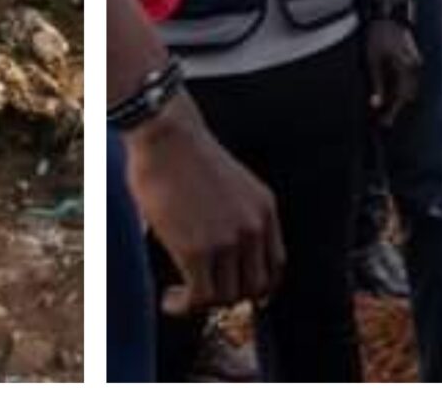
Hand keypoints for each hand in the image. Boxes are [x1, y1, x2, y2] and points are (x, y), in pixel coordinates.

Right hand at [124, 92, 284, 313]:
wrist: (165, 134)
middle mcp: (253, 226)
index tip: (237, 291)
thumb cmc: (184, 151)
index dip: (257, 286)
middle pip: (255, 287)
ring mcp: (227, 240)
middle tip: (203, 293)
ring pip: (227, 297)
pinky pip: (200, 297)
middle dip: (229, 296)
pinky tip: (171, 299)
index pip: (276, 264)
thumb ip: (234, 213)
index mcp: (264, 208)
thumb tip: (217, 245)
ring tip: (181, 297)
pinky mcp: (197, 249)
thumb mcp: (230, 182)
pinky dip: (184, 306)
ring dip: (202, 303)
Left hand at [364, 16, 420, 126]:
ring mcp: (415, 61)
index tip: (384, 124)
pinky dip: (401, 86)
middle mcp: (414, 67)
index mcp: (404, 69)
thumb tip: (375, 104)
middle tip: (383, 117)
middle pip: (408, 95)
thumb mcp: (372, 61)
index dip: (392, 113)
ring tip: (386, 105)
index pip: (400, 99)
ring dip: (399, 98)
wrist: (387, 13)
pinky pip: (410, 78)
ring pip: (410, 87)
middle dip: (396, 108)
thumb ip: (376, 84)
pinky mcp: (413, 57)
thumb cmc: (377, 35)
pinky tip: (391, 88)